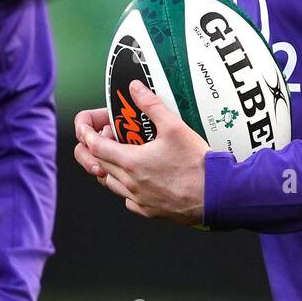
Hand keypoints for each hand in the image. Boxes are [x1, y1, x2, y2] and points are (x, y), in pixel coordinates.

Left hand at [73, 80, 207, 224]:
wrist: (216, 195)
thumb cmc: (197, 166)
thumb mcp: (175, 128)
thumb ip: (152, 106)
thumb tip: (136, 90)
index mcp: (132, 162)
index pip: (94, 146)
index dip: (85, 133)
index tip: (85, 126)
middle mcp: (130, 183)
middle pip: (95, 165)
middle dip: (92, 148)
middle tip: (101, 136)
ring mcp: (139, 199)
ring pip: (109, 183)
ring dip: (108, 167)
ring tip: (119, 155)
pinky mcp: (149, 210)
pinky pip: (127, 199)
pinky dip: (125, 187)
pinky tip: (138, 178)